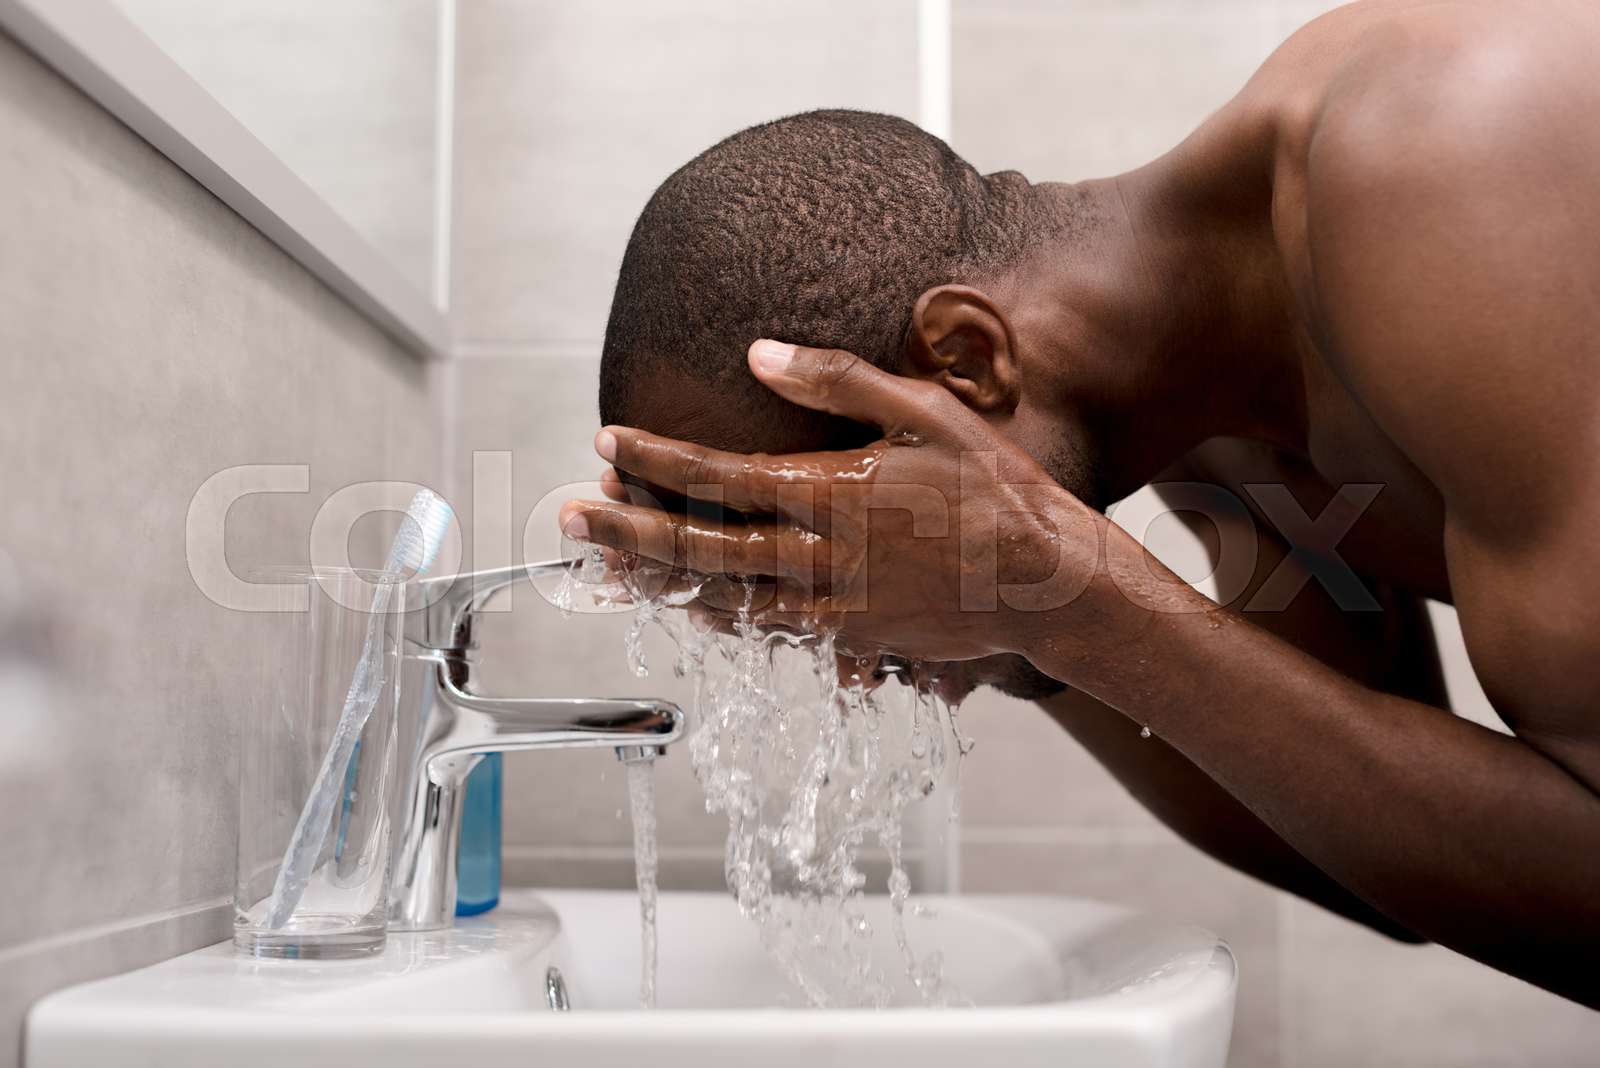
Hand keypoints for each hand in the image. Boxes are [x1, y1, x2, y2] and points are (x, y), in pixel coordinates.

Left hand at [559, 340, 1115, 664]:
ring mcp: (832, 606)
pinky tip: (687, 610)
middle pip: (699, 546)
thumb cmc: (993, 487)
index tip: (604, 442)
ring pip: (722, 598)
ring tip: (606, 568)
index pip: (716, 477)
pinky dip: (719, 620)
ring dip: (658, 580)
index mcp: (828, 493)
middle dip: (627, 529)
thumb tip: (761, 354)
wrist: (1049, 584)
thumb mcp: (925, 412)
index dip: (653, 460)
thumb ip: (838, 382)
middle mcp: (817, 556)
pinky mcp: (852, 639)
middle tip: (569, 518)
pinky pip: (769, 632)